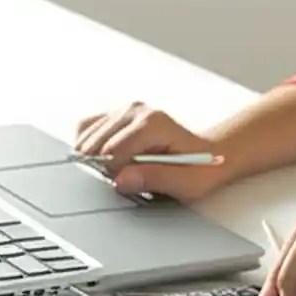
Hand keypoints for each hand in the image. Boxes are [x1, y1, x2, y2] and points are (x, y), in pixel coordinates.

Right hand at [74, 102, 229, 200]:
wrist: (209, 152)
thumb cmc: (200, 168)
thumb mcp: (187, 182)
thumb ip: (155, 179)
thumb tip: (121, 179)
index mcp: (153, 123)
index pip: (113, 151)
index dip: (114, 174)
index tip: (125, 185)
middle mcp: (137, 111)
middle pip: (96, 144)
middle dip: (103, 167)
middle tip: (124, 180)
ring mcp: (125, 110)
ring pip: (87, 137)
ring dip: (94, 158)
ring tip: (118, 170)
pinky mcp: (116, 114)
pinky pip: (86, 129)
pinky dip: (88, 147)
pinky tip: (104, 159)